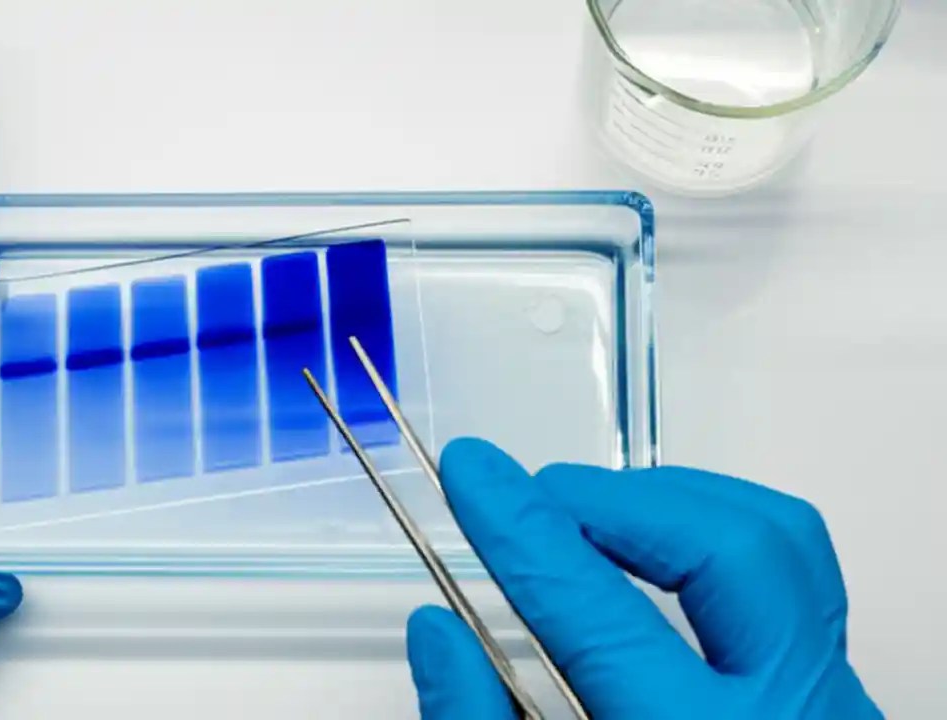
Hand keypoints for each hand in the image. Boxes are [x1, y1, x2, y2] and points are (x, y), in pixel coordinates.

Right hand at [406, 438, 880, 719]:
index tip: (474, 476)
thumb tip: (439, 629)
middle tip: (532, 500)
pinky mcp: (832, 693)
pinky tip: (655, 554)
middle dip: (614, 500)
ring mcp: (826, 704)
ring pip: (780, 542)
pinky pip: (794, 573)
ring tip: (588, 518)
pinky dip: (717, 533)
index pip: (598, 610)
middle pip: (731, 551)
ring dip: (674, 505)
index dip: (523, 528)